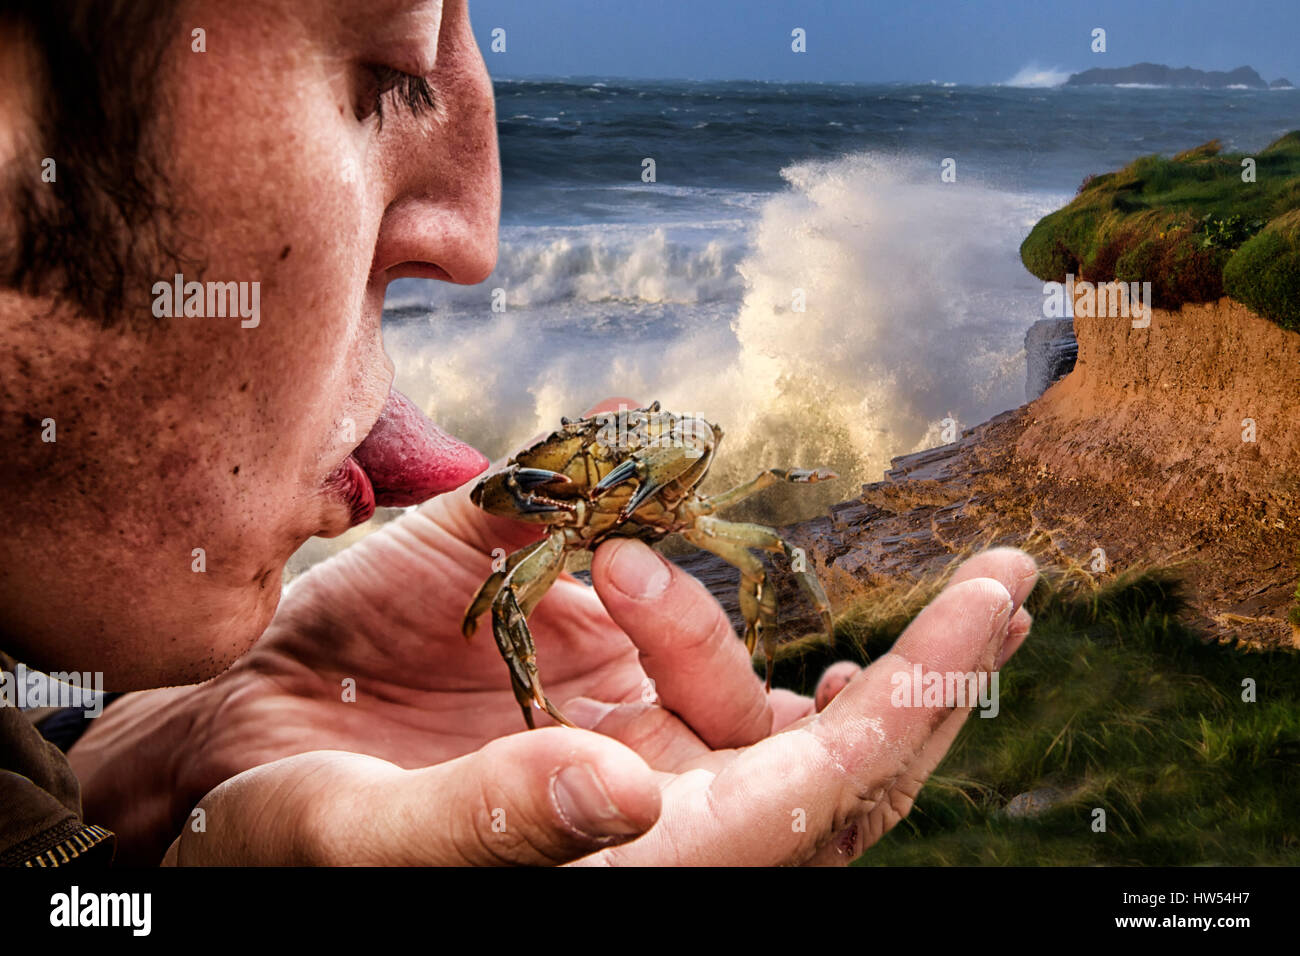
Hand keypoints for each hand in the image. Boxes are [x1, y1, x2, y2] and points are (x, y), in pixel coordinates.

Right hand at [73, 397, 1034, 865]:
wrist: (217, 773)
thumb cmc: (276, 836)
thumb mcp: (366, 841)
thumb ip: (498, 828)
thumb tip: (634, 794)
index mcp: (641, 865)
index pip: (824, 793)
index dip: (919, 708)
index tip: (995, 611)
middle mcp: (657, 807)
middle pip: (838, 758)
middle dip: (926, 675)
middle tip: (1000, 587)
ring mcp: (626, 742)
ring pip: (744, 685)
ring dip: (702, 616)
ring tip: (602, 575)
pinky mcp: (579, 682)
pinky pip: (672, 626)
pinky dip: (674, 584)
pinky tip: (630, 569)